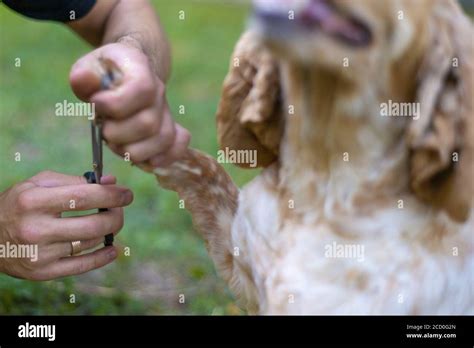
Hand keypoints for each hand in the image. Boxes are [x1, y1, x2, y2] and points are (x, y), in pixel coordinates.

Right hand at [0, 171, 132, 280]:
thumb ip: (75, 180)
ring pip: (90, 243)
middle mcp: (36, 229)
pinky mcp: (44, 272)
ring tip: (108, 222)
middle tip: (120, 209)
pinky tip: (112, 248)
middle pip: (93, 225)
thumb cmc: (19, 204)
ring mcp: (40, 254)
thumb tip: (111, 182)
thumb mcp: (38, 183)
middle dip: (116, 215)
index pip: (84, 197)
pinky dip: (102, 257)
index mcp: (33, 202)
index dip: (112, 195)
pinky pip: (82, 266)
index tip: (127, 194)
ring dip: (108, 231)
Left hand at [69, 42, 189, 166]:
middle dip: (118, 135)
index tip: (96, 105)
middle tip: (104, 130)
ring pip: (163, 139)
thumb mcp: (88, 68)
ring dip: (134, 151)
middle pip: (149, 123)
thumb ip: (83, 77)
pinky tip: (146, 160)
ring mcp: (166, 111)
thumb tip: (83, 80)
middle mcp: (158, 90)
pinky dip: (164, 157)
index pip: (142, 89)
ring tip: (117, 144)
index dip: (115, 104)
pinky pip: (178, 145)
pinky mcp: (170, 128)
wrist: (124, 74)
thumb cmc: (104, 74)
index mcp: (140, 69)